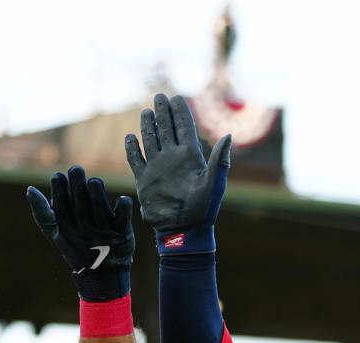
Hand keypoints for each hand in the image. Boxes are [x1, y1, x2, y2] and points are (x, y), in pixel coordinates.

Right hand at [26, 166, 133, 300]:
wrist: (103, 275)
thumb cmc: (77, 248)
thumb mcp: (56, 234)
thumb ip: (42, 213)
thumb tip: (29, 189)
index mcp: (68, 228)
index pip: (61, 206)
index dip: (59, 190)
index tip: (57, 176)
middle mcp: (86, 229)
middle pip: (80, 203)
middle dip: (77, 184)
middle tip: (76, 170)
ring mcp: (105, 231)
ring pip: (100, 207)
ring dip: (97, 192)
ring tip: (94, 182)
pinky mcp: (123, 232)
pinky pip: (124, 218)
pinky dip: (124, 208)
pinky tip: (122, 199)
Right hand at [124, 93, 231, 253]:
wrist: (183, 230)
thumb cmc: (203, 209)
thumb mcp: (214, 182)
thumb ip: (219, 159)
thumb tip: (229, 135)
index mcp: (190, 157)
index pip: (184, 127)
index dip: (180, 112)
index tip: (176, 97)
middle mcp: (173, 159)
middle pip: (166, 129)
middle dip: (163, 112)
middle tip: (159, 97)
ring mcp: (158, 168)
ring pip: (150, 140)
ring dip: (148, 126)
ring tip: (146, 111)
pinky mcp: (144, 180)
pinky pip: (136, 160)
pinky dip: (132, 149)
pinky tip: (130, 137)